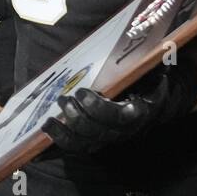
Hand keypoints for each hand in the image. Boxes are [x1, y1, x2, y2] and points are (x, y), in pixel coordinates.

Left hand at [41, 59, 196, 155]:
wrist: (156, 101)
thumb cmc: (147, 79)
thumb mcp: (150, 68)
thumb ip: (148, 61)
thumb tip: (151, 47)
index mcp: (137, 111)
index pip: (116, 117)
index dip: (97, 108)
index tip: (81, 93)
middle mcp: (123, 131)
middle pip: (97, 133)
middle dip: (76, 118)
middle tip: (62, 100)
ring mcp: (109, 139)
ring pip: (85, 145)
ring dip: (64, 135)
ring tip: (48, 122)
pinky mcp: (97, 143)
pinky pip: (76, 149)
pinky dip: (58, 147)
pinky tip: (41, 143)